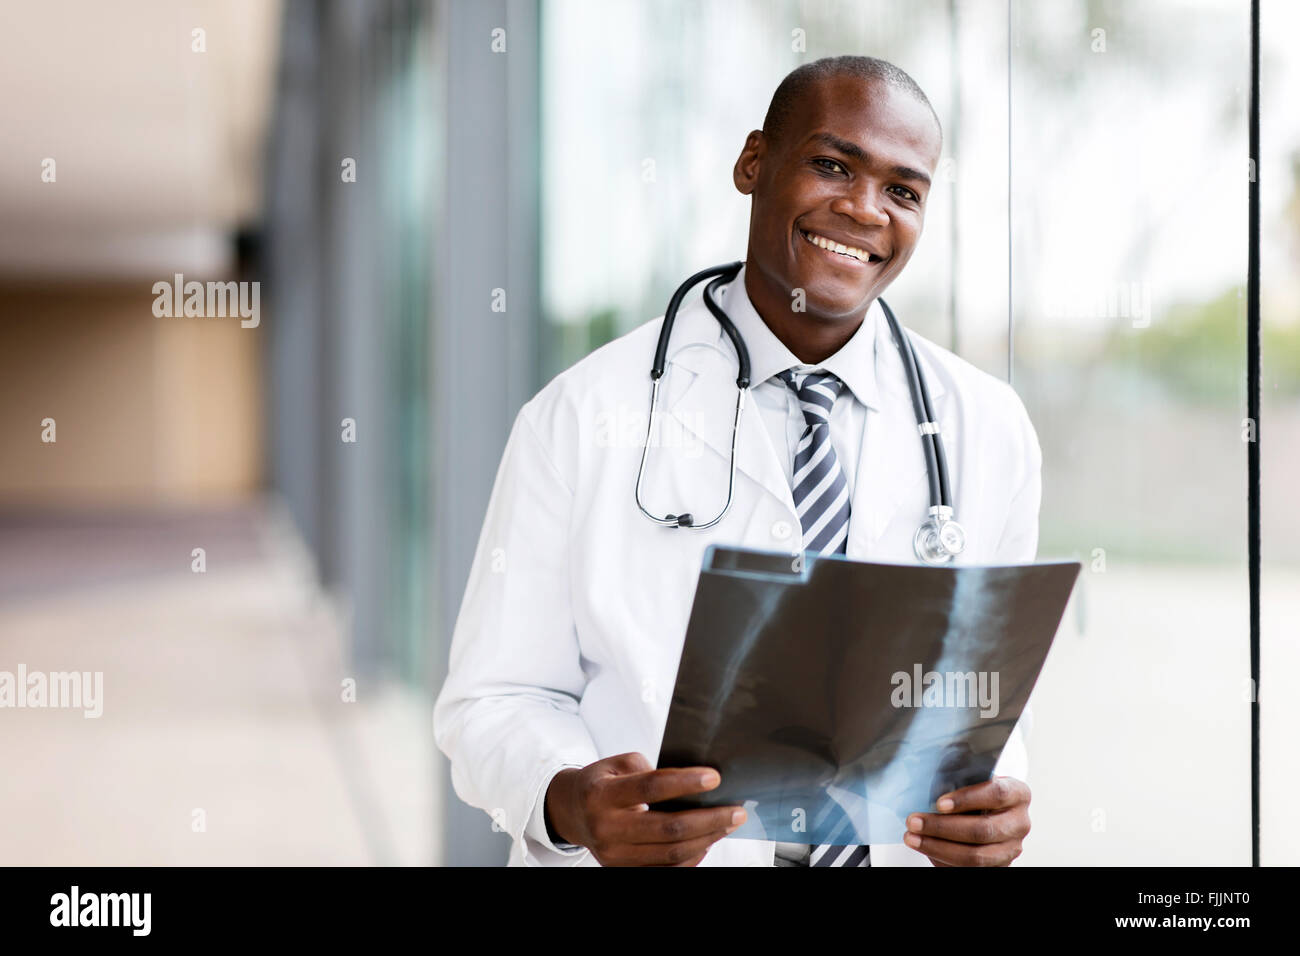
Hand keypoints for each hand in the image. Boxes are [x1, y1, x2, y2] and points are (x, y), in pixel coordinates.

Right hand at [544, 752, 746, 865]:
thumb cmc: (602, 782)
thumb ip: (651, 770)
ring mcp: (614, 855)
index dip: (686, 783)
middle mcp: (606, 828)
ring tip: (727, 824)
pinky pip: (665, 870)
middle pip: (668, 828)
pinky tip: (707, 841)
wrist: (572, 813)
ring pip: (671, 854)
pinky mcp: (622, 870)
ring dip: (706, 840)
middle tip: (736, 810)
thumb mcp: (619, 764)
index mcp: (602, 794)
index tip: (715, 778)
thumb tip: (695, 784)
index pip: (651, 788)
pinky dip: (692, 857)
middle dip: (709, 820)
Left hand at [902, 776, 1030, 866]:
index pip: (997, 793)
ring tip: (912, 837)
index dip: (967, 799)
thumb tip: (923, 787)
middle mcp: (1020, 822)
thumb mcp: (972, 780)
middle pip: (982, 829)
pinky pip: (970, 867)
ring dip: (938, 846)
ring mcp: (1012, 847)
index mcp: (1018, 793)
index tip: (939, 803)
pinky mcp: (1000, 865)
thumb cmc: (975, 792)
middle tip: (914, 821)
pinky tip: (925, 846)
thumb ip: (958, 781)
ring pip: (976, 854)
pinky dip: (943, 857)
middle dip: (943, 827)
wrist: (987, 811)